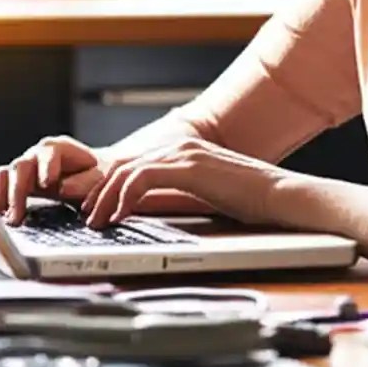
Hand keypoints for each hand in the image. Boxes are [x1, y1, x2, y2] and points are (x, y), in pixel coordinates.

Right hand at [0, 136, 109, 225]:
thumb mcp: (100, 177)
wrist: (93, 174)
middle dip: (17, 192)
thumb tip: (63, 188)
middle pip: (20, 167)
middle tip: (16, 217)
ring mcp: (23, 168)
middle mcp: (36, 156)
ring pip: (3, 176)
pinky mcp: (14, 182)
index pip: (48, 153)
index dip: (46, 167)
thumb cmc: (98, 176)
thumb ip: (86, 181)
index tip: (47, 183)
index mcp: (58, 149)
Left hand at [82, 138, 290, 228]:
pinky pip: (142, 179)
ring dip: (106, 198)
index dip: (109, 184)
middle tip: (89, 216)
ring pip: (127, 171)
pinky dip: (125, 198)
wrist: (278, 194)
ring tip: (98, 221)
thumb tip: (146, 206)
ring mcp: (183, 153)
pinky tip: (120, 217)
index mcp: (184, 148)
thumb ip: (176, 191)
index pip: (134, 162)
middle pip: (124, 164)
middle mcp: (179, 145)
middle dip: (100, 191)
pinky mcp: (188, 167)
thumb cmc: (249, 198)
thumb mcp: (204, 191)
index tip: (98, 206)